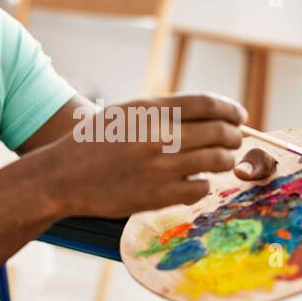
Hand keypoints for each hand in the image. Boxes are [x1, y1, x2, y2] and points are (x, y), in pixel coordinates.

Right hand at [38, 93, 274, 217]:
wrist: (61, 177)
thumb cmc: (93, 142)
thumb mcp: (125, 113)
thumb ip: (162, 112)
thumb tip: (207, 114)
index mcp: (149, 110)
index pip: (207, 104)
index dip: (230, 109)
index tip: (239, 115)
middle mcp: (158, 136)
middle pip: (218, 132)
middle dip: (234, 135)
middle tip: (236, 139)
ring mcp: (159, 167)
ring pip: (216, 161)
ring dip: (225, 160)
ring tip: (222, 160)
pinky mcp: (158, 196)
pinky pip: (200, 188)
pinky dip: (204, 183)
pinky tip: (197, 181)